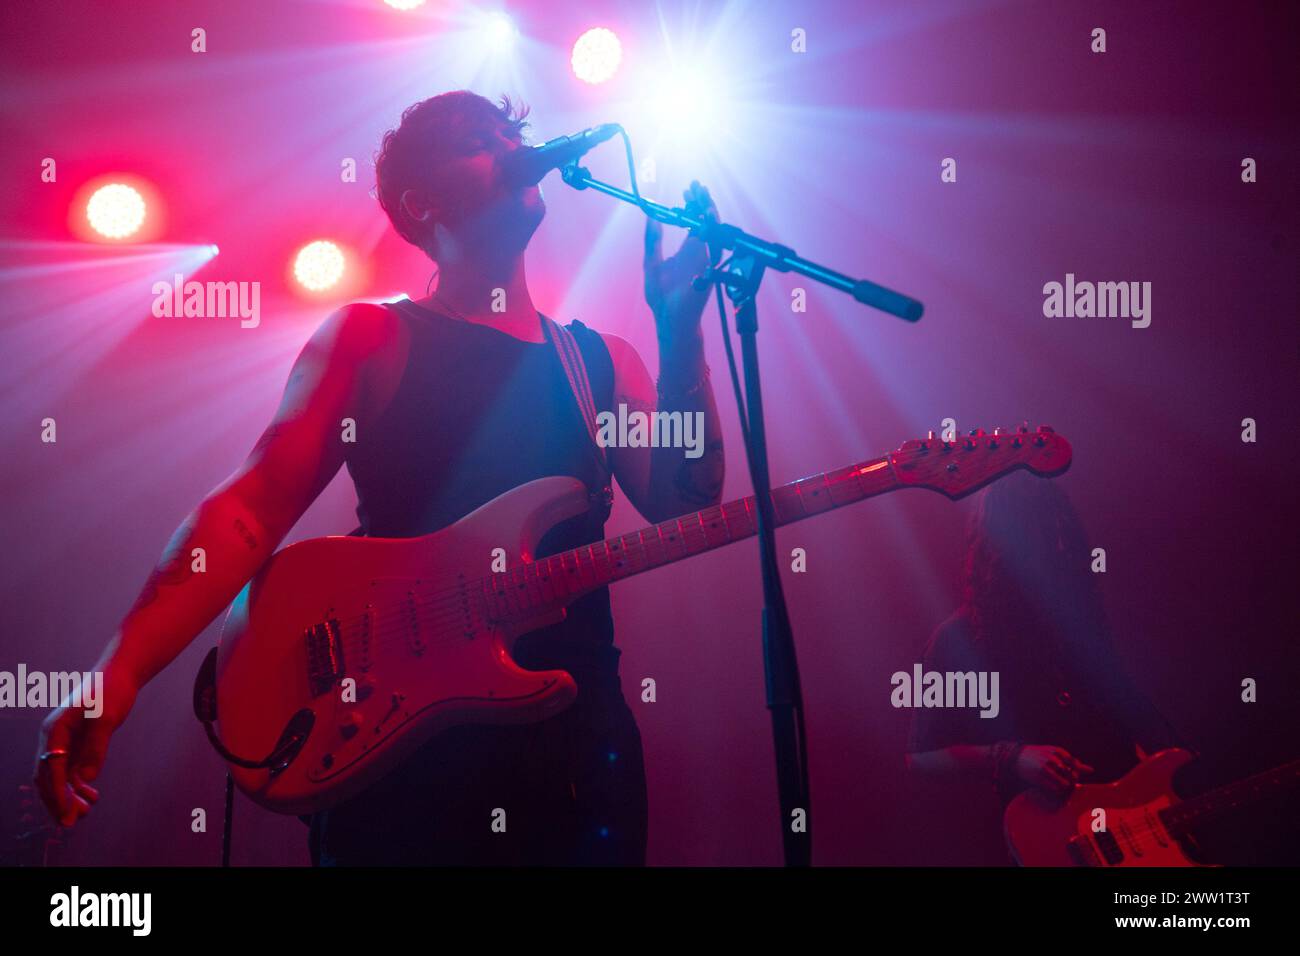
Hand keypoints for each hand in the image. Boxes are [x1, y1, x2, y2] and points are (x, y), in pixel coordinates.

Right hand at [34, 663, 137, 826]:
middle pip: (48, 777)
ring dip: (69, 797)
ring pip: (60, 778)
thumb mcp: (106, 718)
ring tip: (86, 811)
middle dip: (58, 801)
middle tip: (71, 822)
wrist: (120, 675)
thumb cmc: (110, 691)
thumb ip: (96, 747)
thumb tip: (86, 777)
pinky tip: (92, 796)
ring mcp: (65, 742)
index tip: (66, 812)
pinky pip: (73, 771)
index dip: (57, 793)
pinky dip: (78, 786)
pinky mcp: (79, 744)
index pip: (51, 768)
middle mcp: (54, 739)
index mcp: (54, 730)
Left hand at [643, 181, 720, 339]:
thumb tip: (650, 216)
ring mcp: (706, 260)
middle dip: (702, 203)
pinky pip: (714, 246)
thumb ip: (652, 239)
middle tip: (696, 187)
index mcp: (688, 250)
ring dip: (709, 212)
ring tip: (703, 196)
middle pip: (706, 222)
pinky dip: (712, 230)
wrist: (672, 319)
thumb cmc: (661, 296)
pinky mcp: (709, 268)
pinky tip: (707, 216)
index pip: (695, 221)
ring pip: (713, 230)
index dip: (692, 205)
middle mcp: (700, 252)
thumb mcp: (651, 262)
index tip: (688, 191)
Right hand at [1015, 745, 1094, 795]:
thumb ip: (1074, 762)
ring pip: (1064, 783)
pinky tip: (1053, 787)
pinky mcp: (1038, 777)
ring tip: (1060, 785)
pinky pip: (1054, 788)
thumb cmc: (1041, 754)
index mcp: (1058, 751)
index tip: (1071, 774)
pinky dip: (1056, 789)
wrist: (1018, 756)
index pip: (1076, 765)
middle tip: (1067, 782)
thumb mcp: (1056, 754)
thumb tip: (1091, 770)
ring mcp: (1045, 768)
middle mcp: (1052, 758)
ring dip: (1064, 787)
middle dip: (1072, 781)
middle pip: (1072, 775)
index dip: (1076, 772)